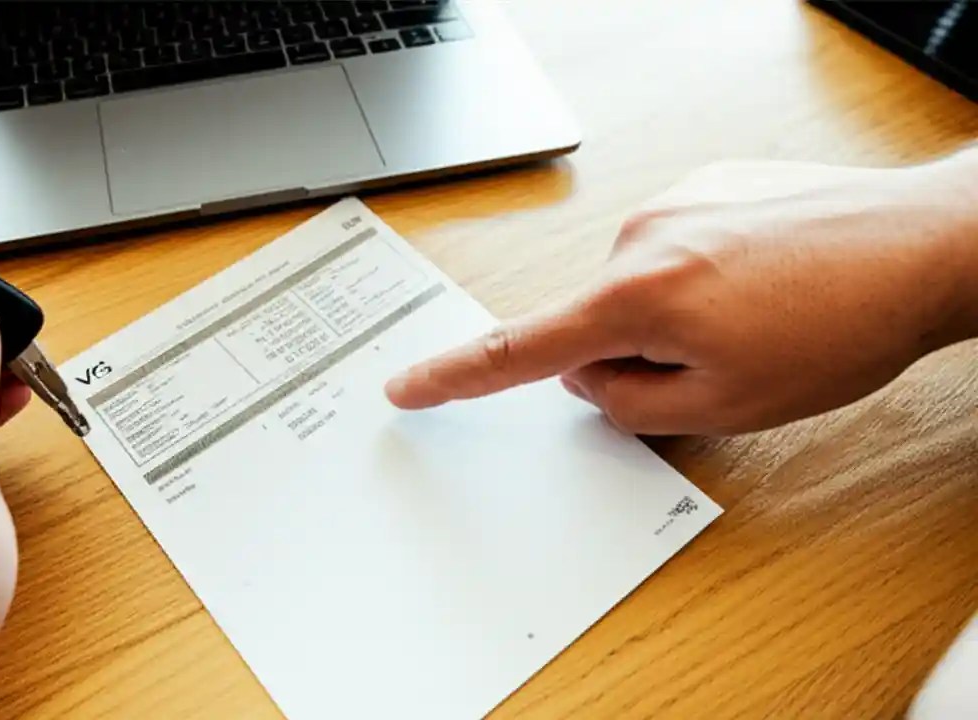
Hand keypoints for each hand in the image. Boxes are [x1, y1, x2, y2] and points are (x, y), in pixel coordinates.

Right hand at [386, 152, 977, 434]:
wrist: (921, 246)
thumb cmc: (839, 328)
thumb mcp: (725, 406)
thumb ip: (630, 403)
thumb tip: (592, 378)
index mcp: (635, 299)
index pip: (518, 350)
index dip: (454, 376)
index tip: (407, 387)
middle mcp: (639, 239)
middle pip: (594, 326)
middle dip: (637, 357)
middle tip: (722, 363)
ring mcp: (672, 203)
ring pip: (636, 291)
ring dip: (676, 318)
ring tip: (759, 318)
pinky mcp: (705, 184)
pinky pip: (673, 251)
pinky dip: (703, 279)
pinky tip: (765, 282)